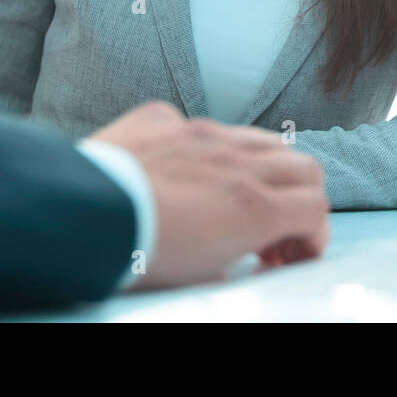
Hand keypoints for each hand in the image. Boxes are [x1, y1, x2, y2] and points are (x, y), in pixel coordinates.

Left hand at [88, 101, 328, 289]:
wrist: (81, 216)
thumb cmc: (139, 255)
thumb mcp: (203, 276)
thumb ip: (237, 256)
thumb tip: (244, 254)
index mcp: (254, 206)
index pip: (316, 208)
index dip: (313, 235)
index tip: (293, 253)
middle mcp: (237, 161)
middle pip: (303, 167)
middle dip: (301, 199)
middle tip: (275, 231)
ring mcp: (201, 133)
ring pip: (260, 138)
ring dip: (264, 167)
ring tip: (237, 196)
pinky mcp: (162, 120)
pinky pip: (198, 126)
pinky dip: (204, 149)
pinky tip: (180, 174)